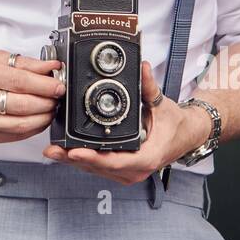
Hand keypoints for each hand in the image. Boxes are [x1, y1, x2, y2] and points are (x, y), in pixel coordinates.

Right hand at [0, 49, 63, 144]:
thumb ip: (23, 63)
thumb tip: (50, 66)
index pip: (19, 81)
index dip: (44, 85)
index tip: (59, 85)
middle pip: (22, 105)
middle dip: (47, 102)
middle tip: (57, 97)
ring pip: (21, 125)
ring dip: (43, 118)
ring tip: (50, 109)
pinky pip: (13, 137)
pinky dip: (31, 129)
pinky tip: (36, 121)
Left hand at [41, 60, 208, 184]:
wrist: (186, 135)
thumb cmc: (174, 124)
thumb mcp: (162, 104)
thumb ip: (149, 87)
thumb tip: (142, 68)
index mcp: (147, 157)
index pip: (115, 161)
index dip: (93, 158)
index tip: (74, 151)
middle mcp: (136, 169)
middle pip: (99, 168)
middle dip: (73, 159)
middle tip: (52, 149)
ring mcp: (128, 172)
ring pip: (96, 170)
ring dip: (74, 161)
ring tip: (53, 150)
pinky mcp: (122, 169)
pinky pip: (99, 167)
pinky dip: (83, 160)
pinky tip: (66, 152)